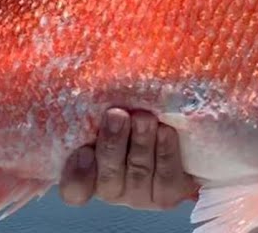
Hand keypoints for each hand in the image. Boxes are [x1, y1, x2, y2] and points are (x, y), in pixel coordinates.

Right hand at [58, 108, 199, 209]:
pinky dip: (165, 153)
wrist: (182, 130)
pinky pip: (166, 179)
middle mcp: (112, 187)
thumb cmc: (135, 108)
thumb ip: (99, 98)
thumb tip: (83, 62)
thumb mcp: (114, 103)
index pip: (74, 188)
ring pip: (138, 173)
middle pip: (107, 177)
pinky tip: (166, 132)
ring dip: (140, 143)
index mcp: (90, 170)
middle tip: (117, 114)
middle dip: (112, 143)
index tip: (83, 150)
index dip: (76, 174)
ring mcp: (140, 194)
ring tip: (144, 117)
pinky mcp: (168, 193)